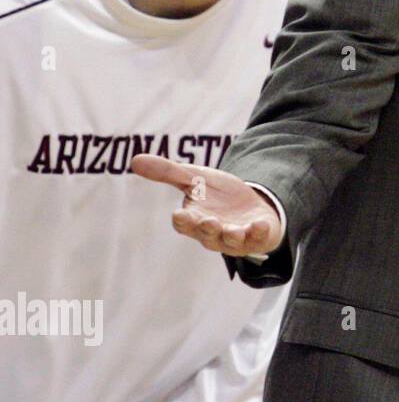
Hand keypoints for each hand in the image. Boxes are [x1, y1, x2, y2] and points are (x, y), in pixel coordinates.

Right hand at [130, 154, 283, 255]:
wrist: (251, 203)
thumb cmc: (218, 195)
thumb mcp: (196, 179)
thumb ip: (169, 173)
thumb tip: (134, 160)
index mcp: (195, 219)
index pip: (184, 224)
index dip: (183, 221)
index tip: (179, 214)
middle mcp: (213, 232)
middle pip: (206, 234)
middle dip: (207, 228)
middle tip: (209, 221)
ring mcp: (236, 237)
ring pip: (230, 241)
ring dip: (232, 236)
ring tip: (234, 230)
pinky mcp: (257, 236)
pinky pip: (258, 238)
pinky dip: (259, 233)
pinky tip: (260, 224)